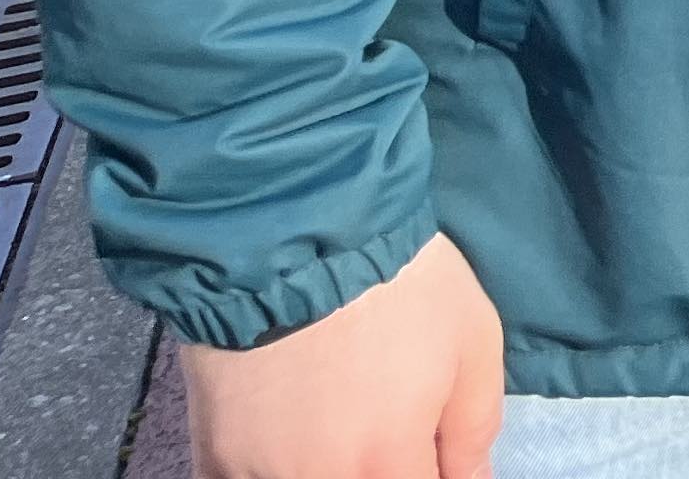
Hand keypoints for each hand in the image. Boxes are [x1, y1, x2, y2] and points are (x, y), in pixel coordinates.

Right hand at [184, 232, 502, 478]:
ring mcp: (260, 475)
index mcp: (387, 464)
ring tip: (334, 416)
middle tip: (382, 423)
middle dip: (379, 467)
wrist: (295, 234)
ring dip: (324, 466)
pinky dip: (271, 469)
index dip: (431, 474)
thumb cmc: (399, 284)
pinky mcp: (214, 456)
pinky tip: (287, 437)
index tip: (427, 451)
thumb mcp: (473, 342)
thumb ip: (474, 428)